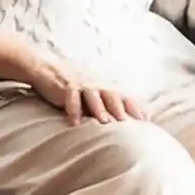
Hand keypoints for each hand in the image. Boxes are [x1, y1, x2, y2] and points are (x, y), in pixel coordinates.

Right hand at [29, 60, 144, 124]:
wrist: (48, 70)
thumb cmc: (72, 87)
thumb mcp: (91, 94)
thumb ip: (103, 106)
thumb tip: (118, 124)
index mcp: (104, 89)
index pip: (124, 98)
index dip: (135, 109)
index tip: (146, 122)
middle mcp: (96, 86)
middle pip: (111, 97)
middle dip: (120, 110)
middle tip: (128, 124)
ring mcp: (81, 86)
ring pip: (93, 97)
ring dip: (99, 109)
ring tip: (104, 122)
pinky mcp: (65, 88)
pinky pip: (71, 99)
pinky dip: (73, 110)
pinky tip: (74, 123)